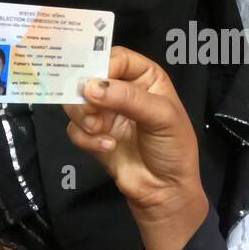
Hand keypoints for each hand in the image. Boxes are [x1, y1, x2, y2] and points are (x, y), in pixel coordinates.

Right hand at [63, 46, 202, 216]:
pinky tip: (107, 148)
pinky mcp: (93, 136)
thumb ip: (129, 98)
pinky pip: (75, 128)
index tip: (93, 83)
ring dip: (84, 117)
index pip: (116, 58)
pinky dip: (86, 138)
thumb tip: (90, 88)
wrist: (165, 192)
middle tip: (91, 111)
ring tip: (100, 130)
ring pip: (76, 102)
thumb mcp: (162, 118)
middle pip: (89, 77)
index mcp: (145, 78)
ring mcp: (106, 113)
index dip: (102, 66)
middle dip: (86, 94)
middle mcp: (122, 91)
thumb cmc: (173, 148)